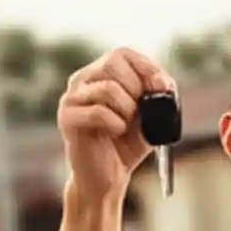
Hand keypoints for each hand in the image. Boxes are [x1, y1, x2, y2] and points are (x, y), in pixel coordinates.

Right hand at [57, 47, 175, 203]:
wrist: (108, 177)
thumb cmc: (128, 144)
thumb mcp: (151, 116)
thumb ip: (158, 96)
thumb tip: (163, 84)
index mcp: (101, 75)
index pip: (123, 53)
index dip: (147, 67)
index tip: (163, 87)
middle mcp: (82, 80)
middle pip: (113, 63)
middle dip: (137, 88)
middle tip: (140, 111)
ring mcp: (71, 98)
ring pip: (108, 88)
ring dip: (128, 110)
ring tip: (124, 125)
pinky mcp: (67, 117)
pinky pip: (99, 112)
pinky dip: (116, 124)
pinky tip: (114, 133)